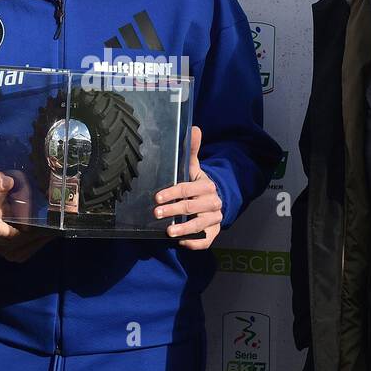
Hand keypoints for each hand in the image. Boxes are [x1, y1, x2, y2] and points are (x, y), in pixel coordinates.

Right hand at [0, 168, 52, 262]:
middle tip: (32, 229)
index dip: (16, 233)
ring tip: (25, 227)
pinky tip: (11, 222)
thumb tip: (10, 183)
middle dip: (18, 238)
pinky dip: (2, 232)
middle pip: (1, 240)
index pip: (0, 232)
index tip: (29, 228)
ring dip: (11, 236)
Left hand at [152, 126, 220, 249]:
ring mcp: (213, 218)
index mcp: (206, 185)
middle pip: (192, 206)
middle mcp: (213, 202)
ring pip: (200, 224)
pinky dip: (195, 242)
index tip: (157, 197)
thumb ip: (191, 151)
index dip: (172, 192)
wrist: (214, 201)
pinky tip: (182, 243)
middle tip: (156, 213)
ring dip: (184, 229)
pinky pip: (206, 240)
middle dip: (174, 210)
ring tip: (169, 232)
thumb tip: (194, 127)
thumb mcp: (194, 168)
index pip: (188, 188)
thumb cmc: (197, 184)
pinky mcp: (213, 232)